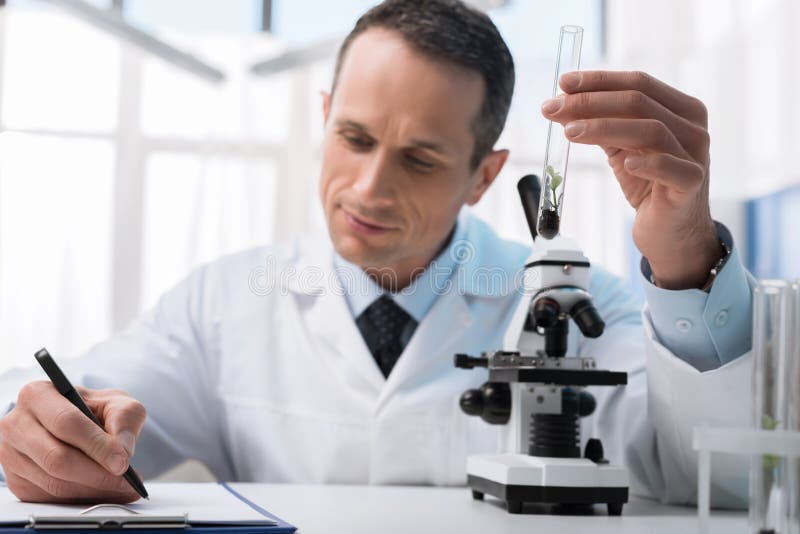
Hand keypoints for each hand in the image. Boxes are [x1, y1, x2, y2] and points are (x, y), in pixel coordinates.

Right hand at [0, 381, 145, 502]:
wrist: (81, 423)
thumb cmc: (95, 409)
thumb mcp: (116, 402)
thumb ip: (124, 418)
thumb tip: (122, 449)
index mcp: (38, 395)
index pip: (66, 423)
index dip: (96, 445)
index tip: (122, 463)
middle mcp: (17, 424)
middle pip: (57, 458)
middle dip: (97, 474)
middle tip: (126, 481)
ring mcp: (12, 455)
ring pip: (54, 482)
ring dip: (93, 490)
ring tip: (122, 489)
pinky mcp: (17, 481)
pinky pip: (50, 498)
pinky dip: (82, 499)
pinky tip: (103, 492)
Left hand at [541, 70, 718, 289]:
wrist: (669, 231)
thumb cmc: (648, 185)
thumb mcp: (621, 149)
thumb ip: (599, 125)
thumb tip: (559, 104)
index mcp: (680, 109)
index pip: (638, 83)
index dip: (599, 80)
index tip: (563, 83)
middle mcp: (692, 127)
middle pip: (639, 102)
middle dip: (591, 102)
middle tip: (554, 108)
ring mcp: (695, 155)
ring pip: (650, 130)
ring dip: (604, 127)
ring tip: (570, 132)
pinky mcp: (691, 184)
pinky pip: (670, 167)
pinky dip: (647, 162)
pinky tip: (625, 163)